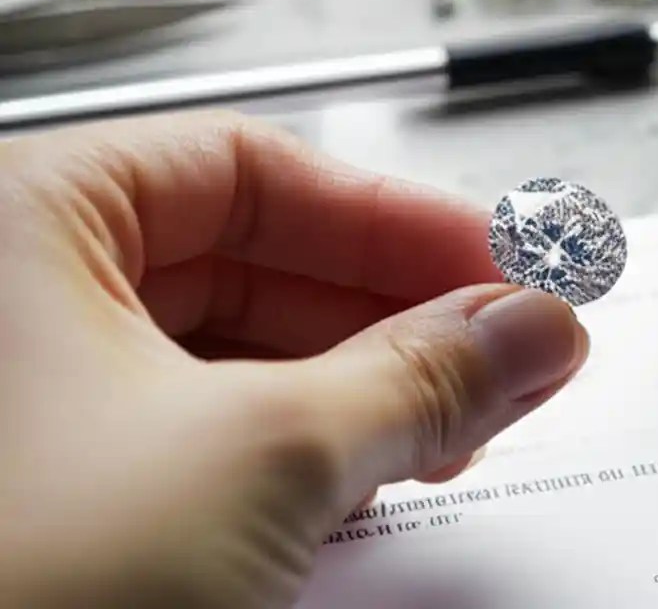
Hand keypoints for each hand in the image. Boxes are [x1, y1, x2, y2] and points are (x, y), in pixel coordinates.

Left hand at [0, 111, 588, 607]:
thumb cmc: (20, 592)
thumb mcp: (264, 457)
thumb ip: (420, 376)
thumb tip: (527, 328)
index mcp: (17, 226)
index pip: (249, 170)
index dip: (393, 215)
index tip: (499, 261)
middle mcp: (15, 304)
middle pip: (252, 263)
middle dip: (395, 313)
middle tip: (503, 346)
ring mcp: (36, 407)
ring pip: (237, 357)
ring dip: (363, 387)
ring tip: (458, 420)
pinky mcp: (66, 496)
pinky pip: (210, 437)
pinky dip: (305, 450)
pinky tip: (374, 477)